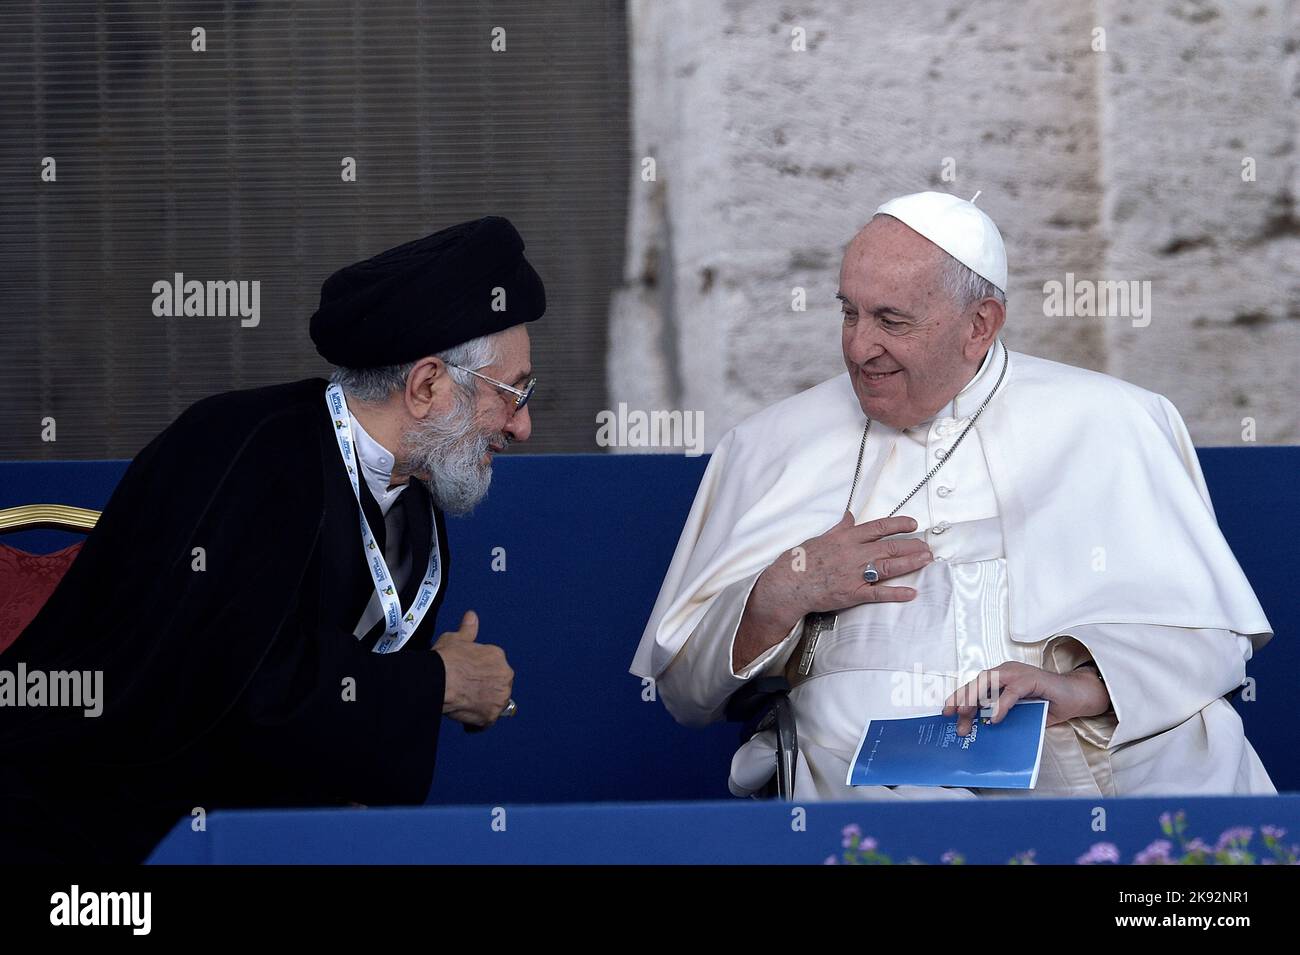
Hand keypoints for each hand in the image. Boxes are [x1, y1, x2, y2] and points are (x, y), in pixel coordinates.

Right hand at [433, 610, 513, 727]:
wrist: (439, 681)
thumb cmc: (446, 659)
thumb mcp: (456, 638)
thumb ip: (468, 629)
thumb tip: (472, 616)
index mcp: (498, 656)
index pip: (494, 666)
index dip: (480, 671)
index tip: (468, 674)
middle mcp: (505, 677)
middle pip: (498, 685)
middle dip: (486, 688)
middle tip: (466, 689)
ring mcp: (500, 698)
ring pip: (495, 703)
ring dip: (484, 704)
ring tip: (465, 702)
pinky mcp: (491, 716)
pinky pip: (487, 721)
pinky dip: (478, 721)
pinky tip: (466, 716)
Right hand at [732, 513, 932, 671]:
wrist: (788, 584)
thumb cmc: (800, 561)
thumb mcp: (819, 538)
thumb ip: (838, 528)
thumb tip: (848, 516)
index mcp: (845, 538)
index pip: (878, 527)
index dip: (898, 524)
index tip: (913, 524)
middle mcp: (853, 554)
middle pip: (889, 546)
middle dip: (912, 546)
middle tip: (927, 547)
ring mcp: (854, 574)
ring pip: (888, 566)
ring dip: (910, 563)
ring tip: (926, 560)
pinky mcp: (853, 594)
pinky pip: (878, 593)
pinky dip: (896, 593)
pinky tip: (911, 592)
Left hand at [942, 662, 1110, 735]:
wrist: (1077, 696)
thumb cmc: (1049, 704)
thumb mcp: (1021, 713)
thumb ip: (1003, 716)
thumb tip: (981, 730)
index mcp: (1002, 678)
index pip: (975, 686)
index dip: (960, 697)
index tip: (947, 713)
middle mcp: (1007, 671)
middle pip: (978, 682)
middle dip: (963, 698)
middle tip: (952, 716)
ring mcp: (1019, 672)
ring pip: (990, 681)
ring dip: (976, 698)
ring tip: (967, 715)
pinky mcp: (1032, 679)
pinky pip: (1012, 691)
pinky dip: (1001, 704)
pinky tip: (994, 719)